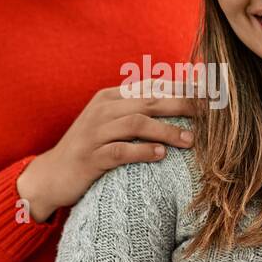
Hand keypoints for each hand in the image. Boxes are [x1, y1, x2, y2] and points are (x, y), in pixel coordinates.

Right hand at [16, 79, 202, 221]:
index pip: (152, 86)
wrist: (51, 175)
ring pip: (136, 123)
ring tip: (191, 140)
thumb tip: (178, 102)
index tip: (209, 94)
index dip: (182, 88)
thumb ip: (138, 110)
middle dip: (182, 105)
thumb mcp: (111, 123)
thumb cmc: (90, 149)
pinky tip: (161, 156)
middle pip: (149, 101)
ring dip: (167, 131)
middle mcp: (102, 109)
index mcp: (110, 97)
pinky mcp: (89, 157)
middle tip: (210, 114)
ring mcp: (94, 132)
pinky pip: (119, 151)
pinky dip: (142, 151)